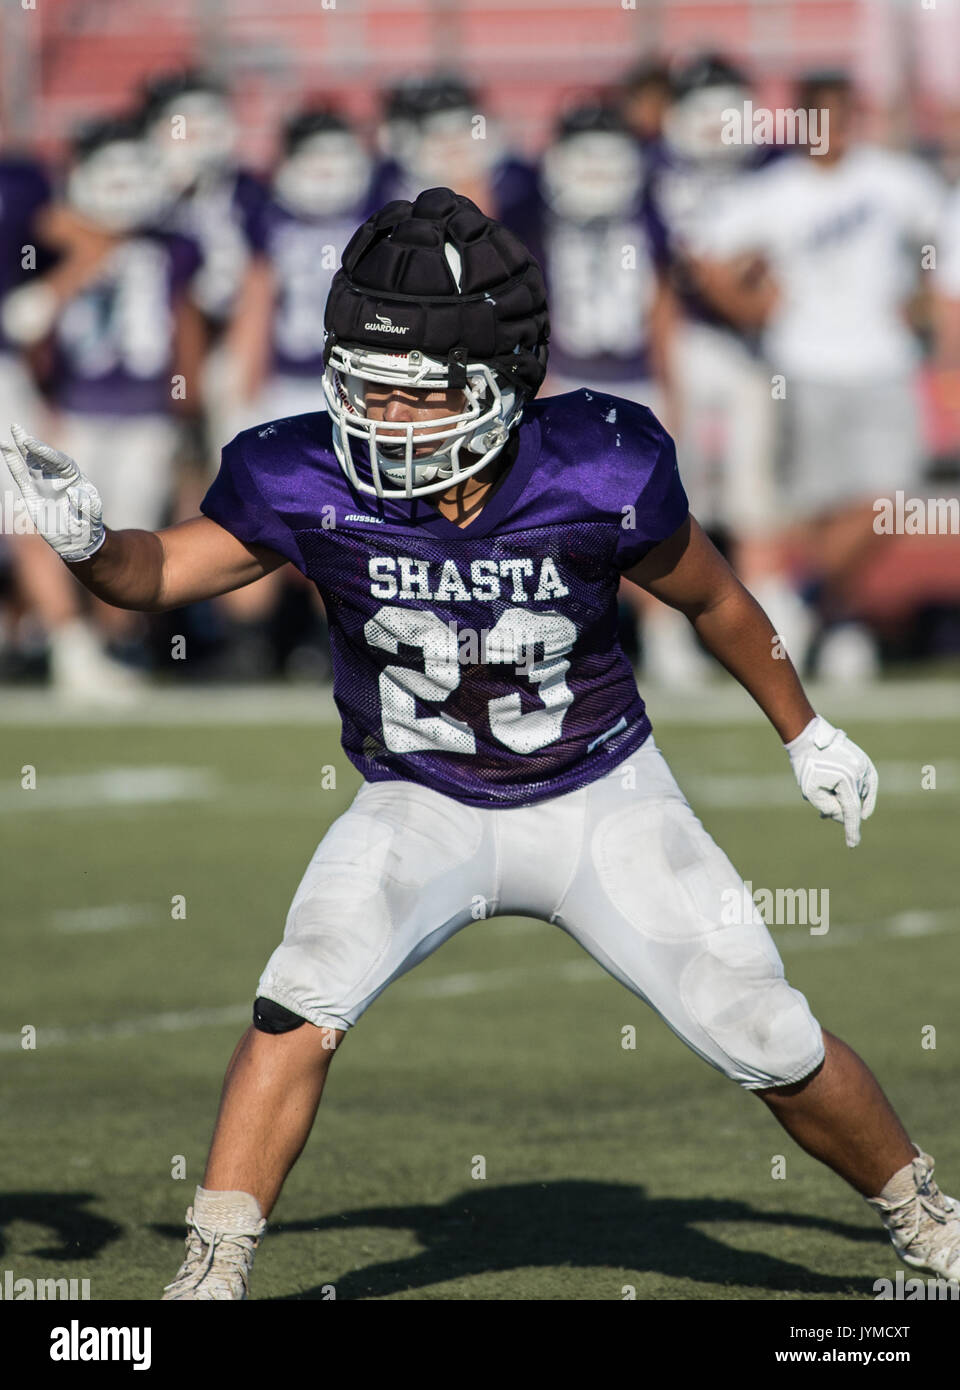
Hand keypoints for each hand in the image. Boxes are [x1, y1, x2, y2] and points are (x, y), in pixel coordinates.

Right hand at [1, 423, 104, 561]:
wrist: (78, 540)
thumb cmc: (89, 524)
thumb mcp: (93, 514)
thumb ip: (87, 503)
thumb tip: (75, 492)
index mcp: (75, 477)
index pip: (61, 461)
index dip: (48, 453)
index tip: (35, 446)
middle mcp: (58, 477)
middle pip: (45, 456)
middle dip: (34, 445)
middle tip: (21, 433)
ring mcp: (44, 484)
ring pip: (32, 461)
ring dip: (22, 447)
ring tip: (14, 430)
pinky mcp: (31, 494)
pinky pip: (21, 476)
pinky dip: (13, 462)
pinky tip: (5, 448)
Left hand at [785, 714, 877, 847]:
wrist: (809, 736)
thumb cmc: (806, 763)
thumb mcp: (811, 790)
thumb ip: (828, 807)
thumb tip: (844, 817)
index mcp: (847, 780)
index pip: (851, 811)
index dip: (852, 830)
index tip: (852, 845)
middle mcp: (861, 773)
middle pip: (854, 804)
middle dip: (839, 811)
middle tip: (822, 815)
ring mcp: (865, 766)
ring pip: (860, 795)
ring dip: (846, 800)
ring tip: (826, 797)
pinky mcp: (865, 762)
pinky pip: (867, 785)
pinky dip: (859, 794)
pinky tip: (856, 805)